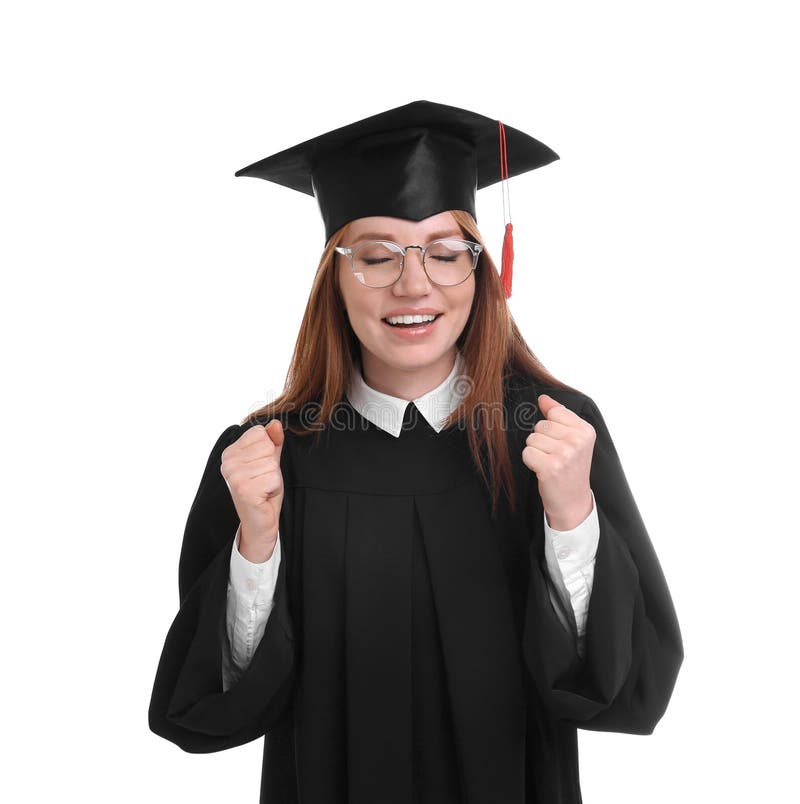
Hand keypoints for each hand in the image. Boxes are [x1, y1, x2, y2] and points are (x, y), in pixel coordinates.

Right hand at [220, 420, 284, 554]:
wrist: (259, 522)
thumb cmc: (263, 490)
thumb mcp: (270, 462)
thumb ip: (272, 441)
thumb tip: (275, 423)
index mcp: (230, 453)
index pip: (260, 433)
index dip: (268, 451)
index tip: (260, 468)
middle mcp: (228, 463)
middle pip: (267, 447)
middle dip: (272, 465)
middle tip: (263, 480)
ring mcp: (234, 476)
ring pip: (271, 463)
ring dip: (274, 477)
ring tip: (264, 488)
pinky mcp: (243, 490)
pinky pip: (273, 477)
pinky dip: (274, 488)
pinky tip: (264, 496)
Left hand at [521, 394, 594, 529]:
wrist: (573, 501)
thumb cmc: (570, 468)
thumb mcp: (572, 439)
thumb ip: (558, 415)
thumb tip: (543, 398)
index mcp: (586, 430)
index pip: (554, 412)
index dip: (551, 428)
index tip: (561, 443)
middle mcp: (577, 440)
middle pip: (541, 425)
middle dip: (541, 440)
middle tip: (555, 456)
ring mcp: (565, 454)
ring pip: (532, 439)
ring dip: (536, 452)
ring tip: (550, 463)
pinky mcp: (551, 467)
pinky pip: (527, 453)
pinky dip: (531, 462)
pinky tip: (543, 470)